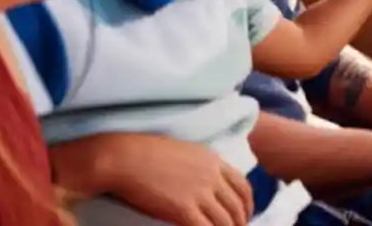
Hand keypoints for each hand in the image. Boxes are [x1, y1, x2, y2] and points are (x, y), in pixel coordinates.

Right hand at [59, 133, 253, 225]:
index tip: (245, 215)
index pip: (242, 186)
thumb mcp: (182, 153)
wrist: (124, 158)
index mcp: (212, 161)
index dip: (247, 204)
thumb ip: (199, 167)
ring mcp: (199, 193)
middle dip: (241, 222)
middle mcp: (211, 176)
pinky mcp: (184, 210)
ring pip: (225, 221)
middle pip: (237, 206)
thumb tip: (204, 183)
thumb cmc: (144, 153)